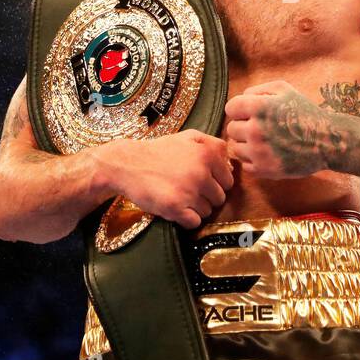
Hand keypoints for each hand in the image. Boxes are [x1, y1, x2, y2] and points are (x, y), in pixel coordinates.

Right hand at [96, 129, 232, 228]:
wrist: (128, 164)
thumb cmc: (160, 151)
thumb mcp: (189, 136)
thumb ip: (214, 145)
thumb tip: (232, 164)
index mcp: (208, 154)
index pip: (228, 181)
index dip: (215, 183)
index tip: (201, 181)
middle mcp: (202, 172)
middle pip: (219, 198)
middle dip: (206, 197)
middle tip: (188, 190)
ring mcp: (189, 191)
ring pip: (207, 212)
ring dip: (195, 208)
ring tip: (179, 196)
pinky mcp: (176, 208)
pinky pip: (194, 223)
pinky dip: (186, 219)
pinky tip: (175, 208)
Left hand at [224, 80, 333, 177]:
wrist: (326, 141)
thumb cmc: (305, 113)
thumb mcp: (284, 90)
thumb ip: (258, 90)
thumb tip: (241, 98)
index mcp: (259, 107)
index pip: (230, 108)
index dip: (240, 109)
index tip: (251, 113)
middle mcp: (256, 130)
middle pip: (231, 129)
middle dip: (244, 127)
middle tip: (262, 128)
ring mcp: (259, 152)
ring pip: (236, 148)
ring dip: (247, 145)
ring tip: (266, 141)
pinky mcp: (264, 170)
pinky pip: (245, 165)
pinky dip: (254, 160)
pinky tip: (268, 154)